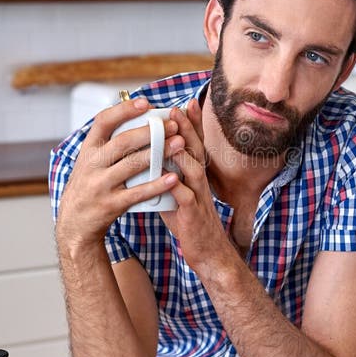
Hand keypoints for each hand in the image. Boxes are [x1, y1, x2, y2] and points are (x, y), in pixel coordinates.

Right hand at [56, 97, 182, 250]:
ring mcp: (100, 185)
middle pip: (122, 142)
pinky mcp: (111, 205)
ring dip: (158, 153)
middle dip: (150, 132)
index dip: (124, 110)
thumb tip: (136, 115)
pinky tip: (173, 177)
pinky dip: (156, 185)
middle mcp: (91, 165)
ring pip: (132, 165)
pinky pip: (137, 193)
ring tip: (179, 143)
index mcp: (87, 150)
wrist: (74, 223)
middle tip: (173, 124)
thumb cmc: (89, 185)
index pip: (103, 122)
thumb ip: (108, 142)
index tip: (146, 102)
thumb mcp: (90, 161)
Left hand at [161, 99, 233, 271]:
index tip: (184, 105)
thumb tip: (148, 161)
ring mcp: (199, 196)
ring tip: (170, 135)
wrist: (208, 251)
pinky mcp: (193, 213)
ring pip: (192, 168)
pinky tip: (165, 175)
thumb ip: (165, 176)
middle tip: (176, 109)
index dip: (191, 125)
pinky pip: (184, 196)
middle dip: (186, 129)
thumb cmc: (189, 221)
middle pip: (195, 150)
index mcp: (196, 176)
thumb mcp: (177, 193)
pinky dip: (175, 185)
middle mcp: (200, 182)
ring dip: (181, 151)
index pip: (194, 145)